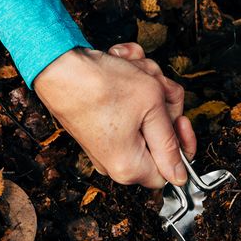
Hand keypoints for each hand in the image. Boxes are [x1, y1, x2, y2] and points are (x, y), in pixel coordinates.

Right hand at [33, 44, 195, 187]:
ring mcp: (105, 141)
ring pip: (145, 114)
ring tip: (133, 69)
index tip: (181, 119)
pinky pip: (126, 104)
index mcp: (129, 167)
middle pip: (158, 136)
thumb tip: (180, 175)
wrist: (58, 64)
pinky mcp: (99, 124)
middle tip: (155, 83)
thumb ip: (171, 143)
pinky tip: (122, 65)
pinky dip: (130, 81)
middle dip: (162, 102)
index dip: (181, 143)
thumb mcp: (152, 107)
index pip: (170, 171)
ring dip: (147, 85)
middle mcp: (114, 160)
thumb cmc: (99, 84)